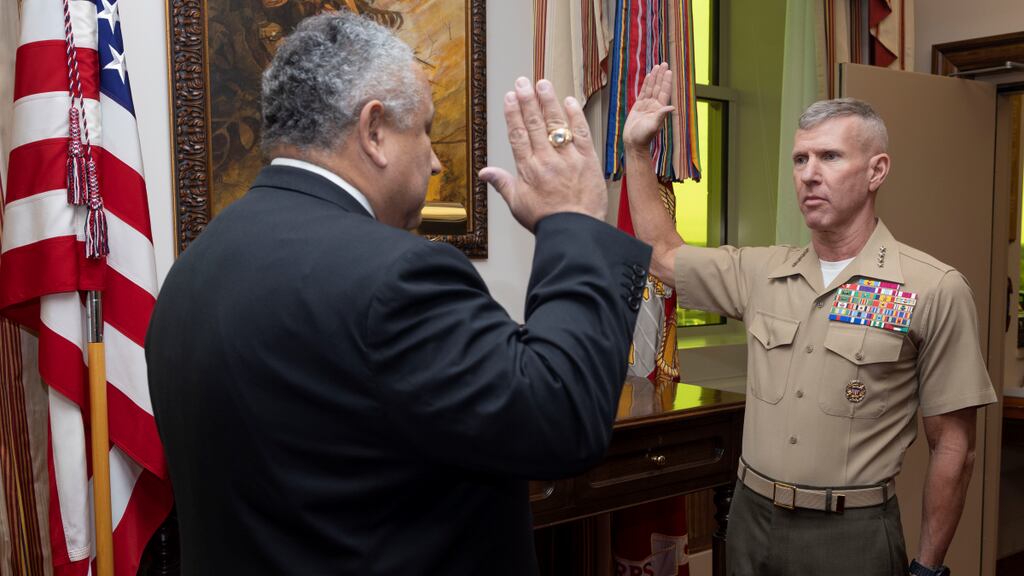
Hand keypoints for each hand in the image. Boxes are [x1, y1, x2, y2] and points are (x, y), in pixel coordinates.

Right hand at [479, 77, 606, 231]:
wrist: (575, 231)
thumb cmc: (547, 220)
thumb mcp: (518, 205)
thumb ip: (502, 184)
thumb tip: (484, 172)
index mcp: (528, 170)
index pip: (517, 135)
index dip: (513, 114)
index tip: (510, 97)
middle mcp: (546, 160)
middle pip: (534, 125)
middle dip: (527, 101)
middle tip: (522, 82)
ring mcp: (568, 158)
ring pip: (556, 124)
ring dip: (548, 102)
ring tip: (542, 84)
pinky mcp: (588, 160)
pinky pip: (581, 133)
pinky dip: (575, 116)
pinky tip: (569, 101)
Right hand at [622, 63, 674, 152]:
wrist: (633, 142)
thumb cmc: (643, 136)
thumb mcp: (653, 125)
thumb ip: (661, 115)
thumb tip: (672, 107)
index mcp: (659, 109)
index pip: (664, 92)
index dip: (667, 81)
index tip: (669, 71)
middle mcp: (654, 105)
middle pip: (659, 87)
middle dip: (662, 75)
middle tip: (664, 64)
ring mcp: (646, 105)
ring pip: (651, 88)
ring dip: (655, 78)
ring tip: (657, 67)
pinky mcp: (638, 107)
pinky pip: (643, 93)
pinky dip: (646, 84)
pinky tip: (649, 77)